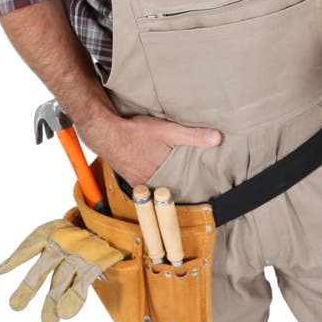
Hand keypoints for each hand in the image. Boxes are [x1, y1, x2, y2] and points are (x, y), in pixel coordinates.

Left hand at [0, 219, 123, 321]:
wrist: (106, 225)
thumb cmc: (70, 235)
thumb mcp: (51, 234)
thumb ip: (27, 250)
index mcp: (52, 231)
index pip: (32, 243)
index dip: (15, 258)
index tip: (0, 272)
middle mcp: (65, 240)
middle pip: (44, 265)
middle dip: (30, 286)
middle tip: (14, 306)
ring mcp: (79, 252)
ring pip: (62, 280)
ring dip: (53, 301)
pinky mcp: (94, 264)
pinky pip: (81, 284)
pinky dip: (73, 299)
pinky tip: (65, 313)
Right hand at [79, 110, 221, 188]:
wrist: (104, 131)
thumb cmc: (135, 132)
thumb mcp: (167, 130)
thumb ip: (192, 135)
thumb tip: (217, 139)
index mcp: (162, 176)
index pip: (181, 190)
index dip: (191, 190)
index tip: (203, 192)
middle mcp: (149, 184)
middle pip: (169, 190)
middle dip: (178, 187)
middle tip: (192, 185)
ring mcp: (137, 183)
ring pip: (157, 187)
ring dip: (164, 182)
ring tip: (174, 177)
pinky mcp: (129, 178)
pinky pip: (144, 183)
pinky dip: (151, 178)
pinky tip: (154, 170)